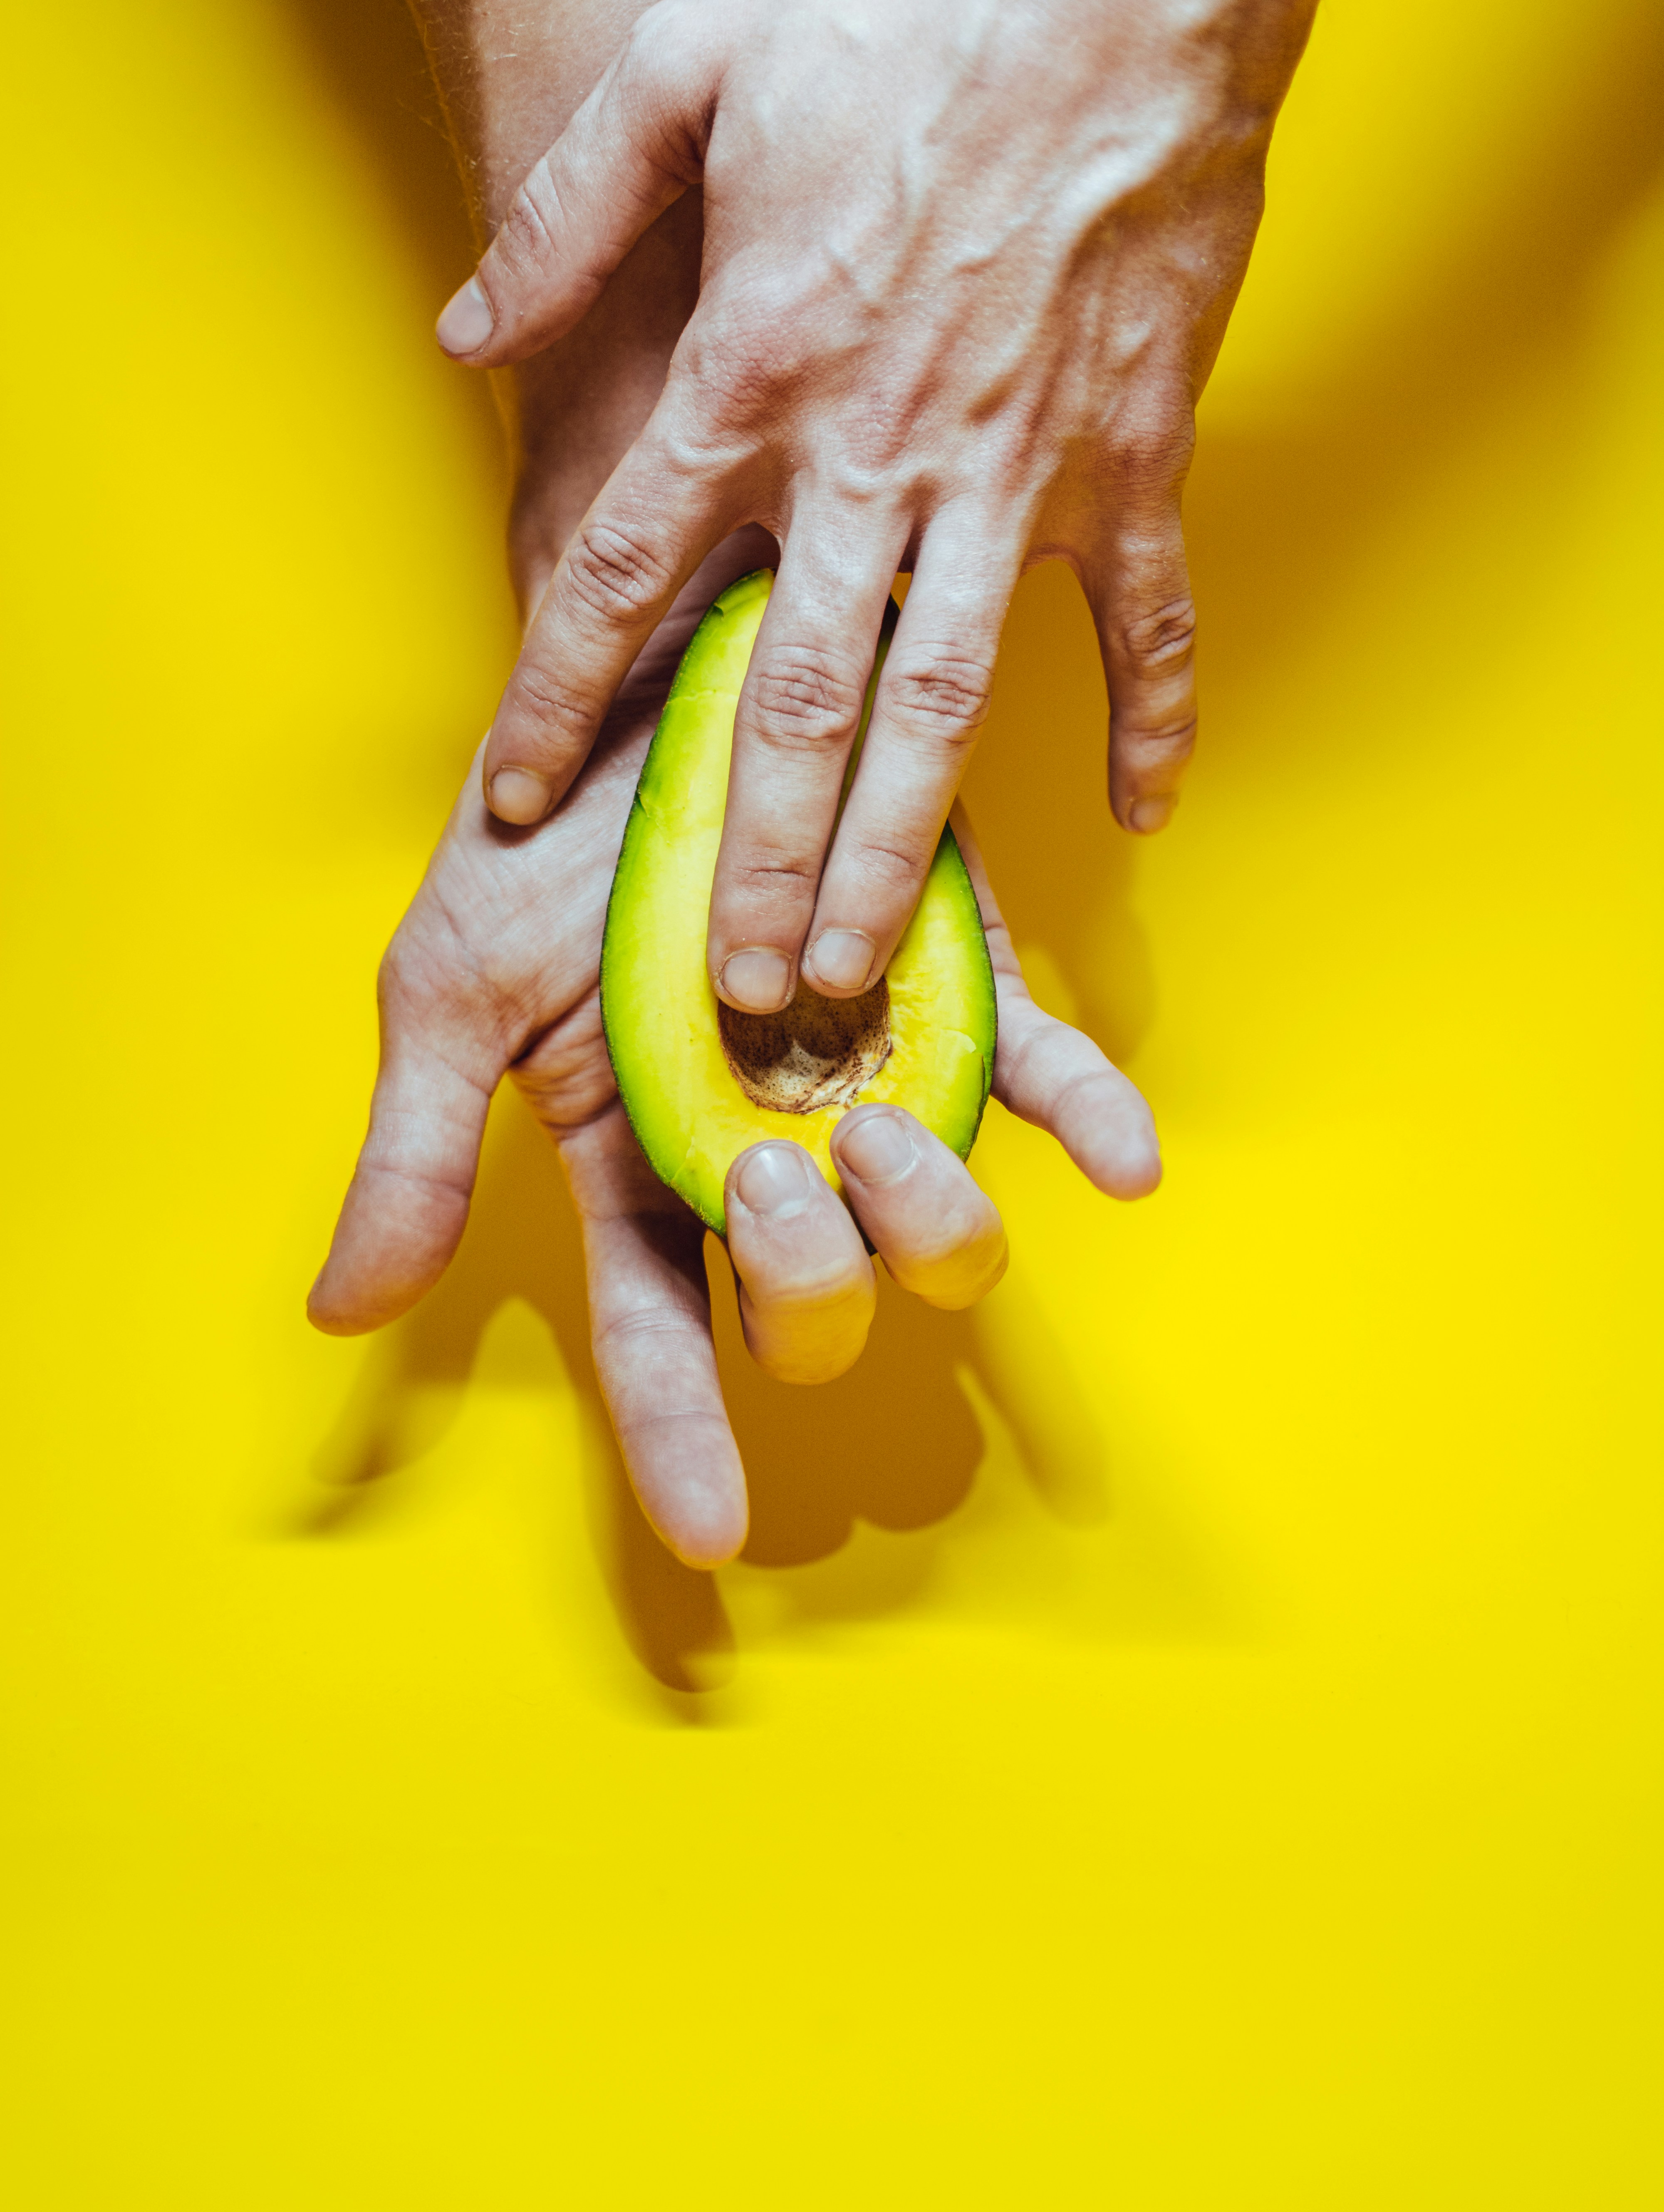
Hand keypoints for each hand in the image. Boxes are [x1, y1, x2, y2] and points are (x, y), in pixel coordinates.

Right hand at [308, 556, 1160, 1567]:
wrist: (638, 678)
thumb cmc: (541, 840)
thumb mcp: (452, 987)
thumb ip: (415, 1148)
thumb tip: (343, 1310)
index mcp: (643, 1165)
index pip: (659, 1331)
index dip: (681, 1438)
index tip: (707, 1533)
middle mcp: (769, 1146)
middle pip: (818, 1301)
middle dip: (806, 1281)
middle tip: (770, 1179)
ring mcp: (869, 1076)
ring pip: (941, 1230)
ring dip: (931, 1221)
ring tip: (883, 1138)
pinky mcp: (952, 988)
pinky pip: (1041, 1079)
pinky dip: (1092, 1123)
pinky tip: (1126, 1164)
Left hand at [434, 0, 1410, 1020]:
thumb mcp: (694, 61)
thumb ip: (569, 211)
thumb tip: (468, 329)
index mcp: (758, 365)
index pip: (624, 571)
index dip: (560, 698)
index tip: (521, 800)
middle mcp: (878, 449)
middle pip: (790, 697)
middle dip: (750, 855)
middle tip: (731, 980)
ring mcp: (1020, 468)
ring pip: (943, 703)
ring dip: (901, 846)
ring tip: (864, 960)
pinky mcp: (1136, 453)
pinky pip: (1147, 618)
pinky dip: (1156, 717)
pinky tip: (1142, 812)